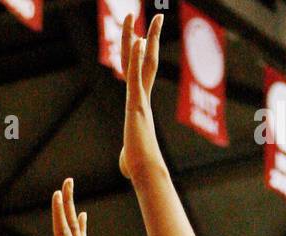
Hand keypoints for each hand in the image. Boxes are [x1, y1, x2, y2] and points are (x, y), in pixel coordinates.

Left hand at [120, 12, 164, 183]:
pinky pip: (135, 78)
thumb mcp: (129, 159)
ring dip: (140, 38)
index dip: (141, 54)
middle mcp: (142, 98)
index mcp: (140, 105)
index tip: (143, 37)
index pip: (141, 74)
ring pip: (141, 63)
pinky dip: (136, 59)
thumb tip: (127, 168)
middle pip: (147, 60)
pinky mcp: (136, 106)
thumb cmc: (138, 167)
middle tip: (158, 16)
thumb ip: (127, 156)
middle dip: (151, 36)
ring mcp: (140, 100)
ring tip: (141, 16)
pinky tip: (137, 40)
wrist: (144, 171)